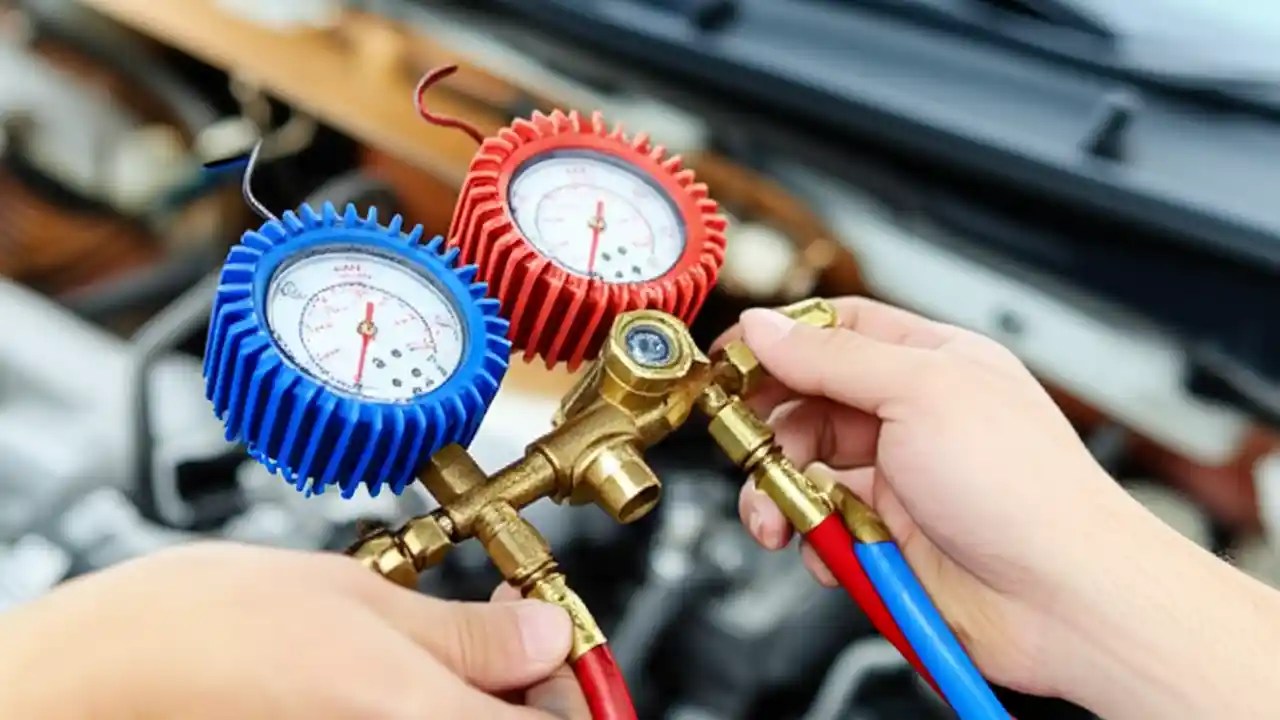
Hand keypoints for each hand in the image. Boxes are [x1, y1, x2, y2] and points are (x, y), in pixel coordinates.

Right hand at [0, 543, 581, 719]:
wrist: (85, 686)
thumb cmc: (191, 635)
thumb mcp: (351, 595)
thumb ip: (460, 630)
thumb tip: (541, 634)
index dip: (572, 680)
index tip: (551, 632)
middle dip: (527, 688)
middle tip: (503, 624)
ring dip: (476, 696)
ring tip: (443, 637)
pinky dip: (424, 710)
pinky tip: (398, 671)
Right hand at [720, 297, 1279, 718]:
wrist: (1064, 600)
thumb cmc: (1026, 490)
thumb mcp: (920, 393)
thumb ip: (833, 359)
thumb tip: (766, 328)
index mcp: (930, 363)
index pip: (837, 331)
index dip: (778, 341)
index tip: (729, 360)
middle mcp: (913, 418)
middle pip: (808, 405)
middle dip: (767, 427)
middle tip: (742, 443)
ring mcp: (901, 481)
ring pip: (806, 474)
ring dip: (779, 493)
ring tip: (778, 515)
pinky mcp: (889, 541)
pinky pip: (824, 532)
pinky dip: (813, 542)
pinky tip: (829, 550)